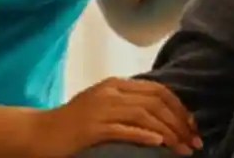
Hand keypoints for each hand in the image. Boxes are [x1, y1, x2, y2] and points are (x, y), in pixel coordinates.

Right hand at [35, 78, 202, 156]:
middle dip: (180, 122)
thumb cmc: (73, 124)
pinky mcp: (92, 128)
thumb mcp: (103, 107)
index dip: (180, 108)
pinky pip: (124, 129)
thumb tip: (161, 119)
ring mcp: (101, 109)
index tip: (192, 126)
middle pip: (156, 102)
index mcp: (115, 84)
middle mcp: (110, 92)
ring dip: (168, 133)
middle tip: (194, 142)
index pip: (158, 90)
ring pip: (144, 115)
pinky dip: (143, 135)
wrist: (40, 133)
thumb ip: (128, 106)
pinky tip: (158, 144)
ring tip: (182, 148)